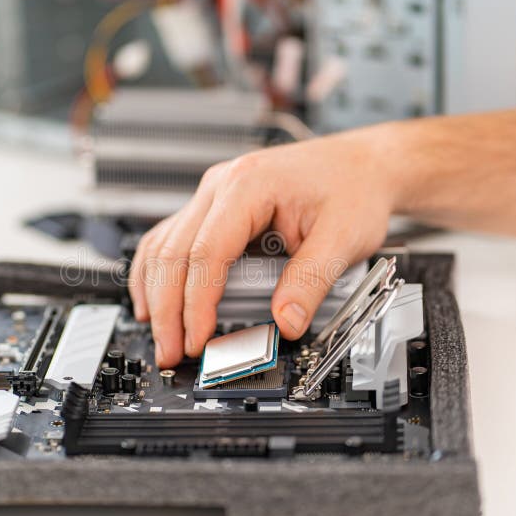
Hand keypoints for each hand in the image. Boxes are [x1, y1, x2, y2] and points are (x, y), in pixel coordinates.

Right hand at [128, 122, 407, 367]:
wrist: (361, 165)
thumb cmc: (352, 188)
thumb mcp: (343, 237)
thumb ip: (311, 282)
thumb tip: (285, 324)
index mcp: (248, 185)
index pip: (206, 252)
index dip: (196, 303)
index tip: (197, 340)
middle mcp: (220, 186)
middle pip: (173, 252)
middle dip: (167, 309)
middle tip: (170, 351)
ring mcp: (212, 196)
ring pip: (162, 246)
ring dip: (154, 294)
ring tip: (160, 336)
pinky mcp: (214, 209)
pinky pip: (171, 240)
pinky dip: (158, 273)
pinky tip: (154, 301)